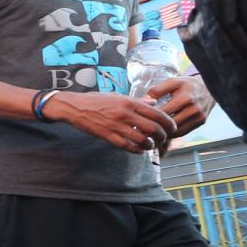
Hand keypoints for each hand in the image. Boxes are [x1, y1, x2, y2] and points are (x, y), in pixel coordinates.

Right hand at [52, 91, 176, 152]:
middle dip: (162, 136)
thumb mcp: (117, 96)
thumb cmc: (95, 100)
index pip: (156, 113)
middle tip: (163, 138)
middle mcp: (125, 114)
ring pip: (142, 139)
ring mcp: (116, 126)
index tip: (172, 127)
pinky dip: (137, 150)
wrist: (73, 107)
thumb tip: (154, 104)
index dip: (168, 122)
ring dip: (150, 145)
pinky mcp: (108, 136)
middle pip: (153, 128)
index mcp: (129, 102)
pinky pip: (127, 146)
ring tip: (151, 145)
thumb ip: (137, 101)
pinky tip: (139, 150)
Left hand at [147, 75, 210, 136]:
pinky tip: (164, 132)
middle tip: (144, 130)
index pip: (164, 113)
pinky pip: (184, 132)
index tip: (141, 120)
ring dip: (164, 134)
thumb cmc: (188, 84)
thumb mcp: (172, 82)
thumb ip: (157, 90)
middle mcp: (193, 110)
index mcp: (185, 98)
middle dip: (157, 128)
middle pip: (170, 125)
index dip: (151, 118)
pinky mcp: (202, 122)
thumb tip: (143, 101)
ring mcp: (199, 117)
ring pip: (177, 132)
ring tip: (152, 132)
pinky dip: (173, 134)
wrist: (210, 86)